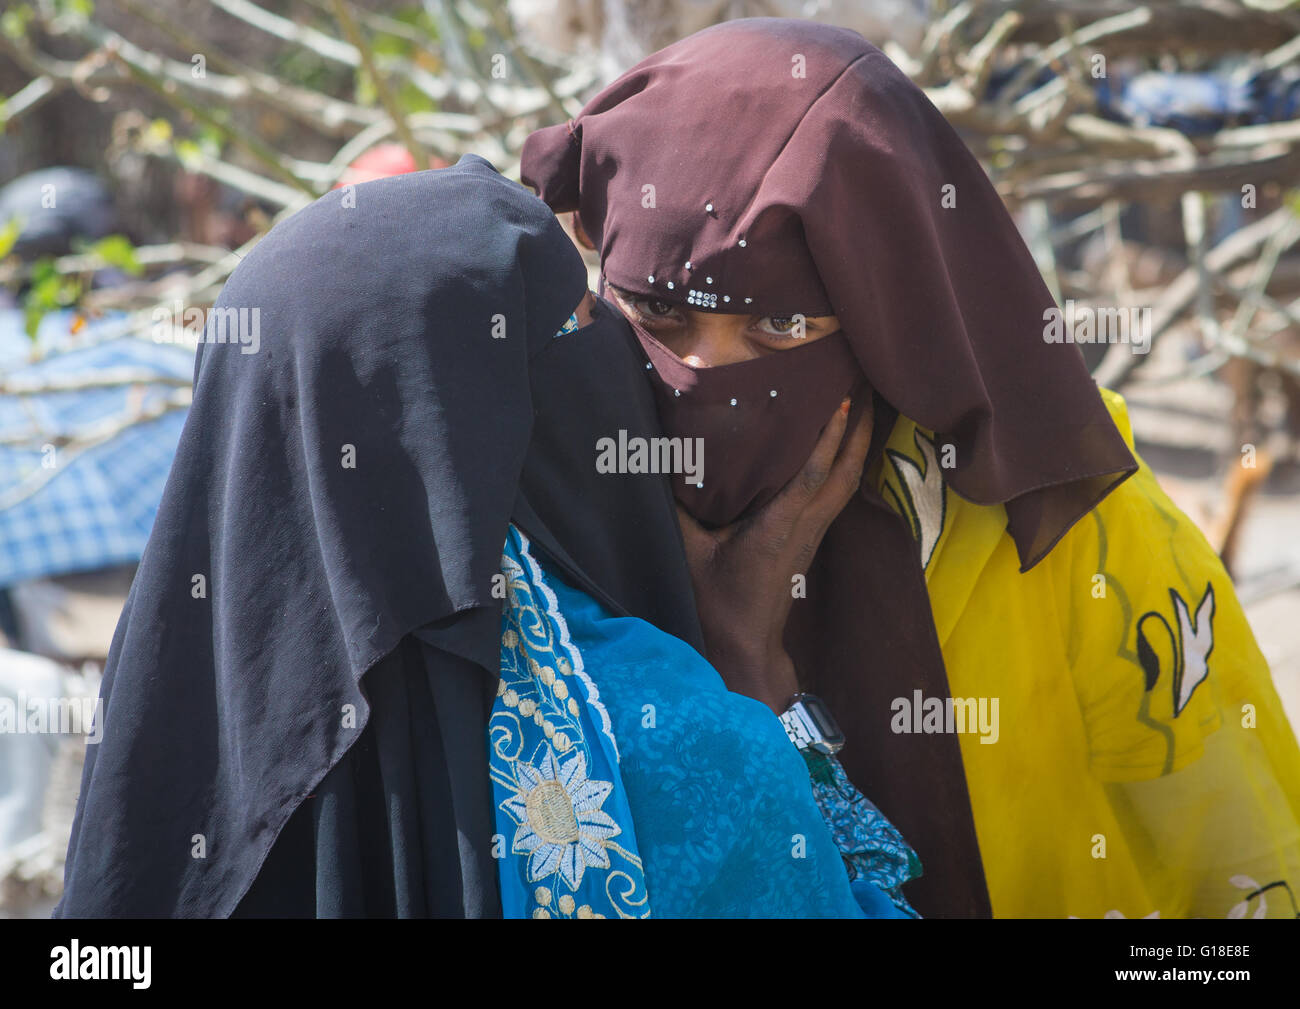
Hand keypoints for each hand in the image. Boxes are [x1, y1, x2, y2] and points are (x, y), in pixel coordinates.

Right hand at [675, 397, 874, 712]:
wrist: (746, 648)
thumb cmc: (718, 603)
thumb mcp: (689, 555)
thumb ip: (677, 510)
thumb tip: (657, 467)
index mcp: (778, 528)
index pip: (811, 477)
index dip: (829, 439)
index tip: (843, 401)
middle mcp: (805, 528)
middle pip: (846, 474)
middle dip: (861, 431)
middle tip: (868, 386)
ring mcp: (813, 535)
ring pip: (848, 484)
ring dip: (858, 446)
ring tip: (864, 407)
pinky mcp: (811, 540)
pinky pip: (837, 494)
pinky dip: (844, 465)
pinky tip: (841, 448)